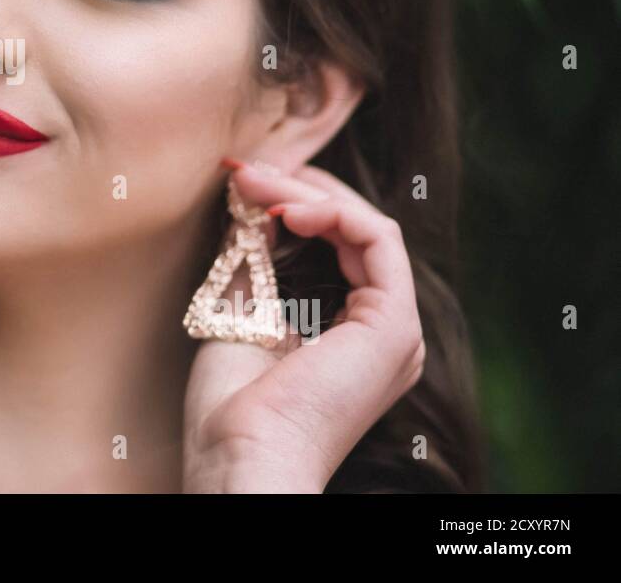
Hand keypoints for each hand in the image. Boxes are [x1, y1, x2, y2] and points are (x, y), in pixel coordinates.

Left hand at [181, 160, 426, 492]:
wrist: (241, 457)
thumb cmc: (231, 407)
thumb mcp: (238, 311)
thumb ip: (253, 257)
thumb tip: (247, 200)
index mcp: (350, 335)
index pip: (337, 244)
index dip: (291, 202)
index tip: (240, 179)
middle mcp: (382, 332)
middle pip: (354, 231)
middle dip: (298, 189)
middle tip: (247, 169)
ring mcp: (394, 330)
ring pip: (366, 227)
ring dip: (307, 194)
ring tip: (256, 181)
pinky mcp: (393, 326)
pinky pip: (379, 239)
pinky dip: (334, 212)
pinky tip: (285, 210)